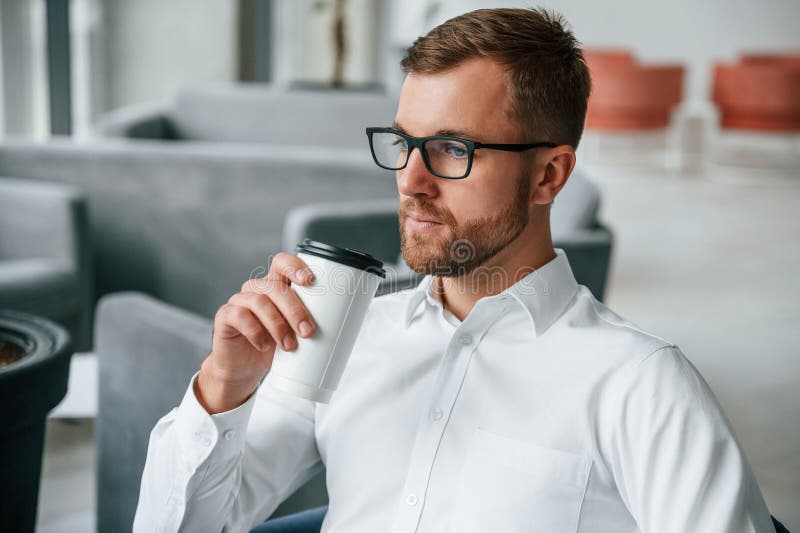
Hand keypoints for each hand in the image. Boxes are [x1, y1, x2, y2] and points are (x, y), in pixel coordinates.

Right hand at [196, 253, 316, 412]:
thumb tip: (350, 324)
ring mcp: (239, 301)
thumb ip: (312, 322)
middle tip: (308, 332)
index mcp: (276, 286)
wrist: (245, 371)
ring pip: (259, 302)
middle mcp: (257, 289)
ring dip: (277, 324)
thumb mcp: (296, 333)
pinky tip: (264, 345)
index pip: (282, 263)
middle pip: (275, 287)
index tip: (310, 280)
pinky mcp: (225, 317)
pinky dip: (255, 331)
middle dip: (295, 308)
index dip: (295, 266)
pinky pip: (239, 316)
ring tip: (289, 345)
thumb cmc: (275, 347)